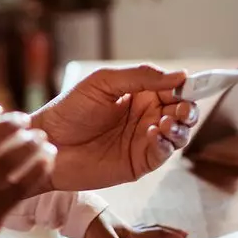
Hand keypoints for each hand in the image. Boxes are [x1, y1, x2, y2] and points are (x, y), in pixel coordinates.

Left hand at [30, 64, 198, 190]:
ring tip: (165, 122)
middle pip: (182, 112)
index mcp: (140, 94)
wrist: (47, 143)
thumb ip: (141, 76)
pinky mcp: (138, 163)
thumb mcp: (104, 83)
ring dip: (180, 128)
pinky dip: (165, 144)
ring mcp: (144, 141)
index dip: (185, 86)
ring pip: (178, 134)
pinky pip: (162, 154)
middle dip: (188, 109)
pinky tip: (153, 134)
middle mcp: (146, 117)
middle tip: (180, 108)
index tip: (189, 85)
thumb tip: (180, 75)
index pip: (173, 89)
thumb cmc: (69, 110)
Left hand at [84, 208, 190, 237]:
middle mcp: (133, 232)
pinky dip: (151, 235)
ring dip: (165, 233)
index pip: (158, 234)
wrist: (80, 215)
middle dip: (174, 234)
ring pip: (151, 231)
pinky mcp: (120, 234)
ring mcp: (127, 232)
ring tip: (174, 236)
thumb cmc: (93, 224)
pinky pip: (142, 234)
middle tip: (188, 237)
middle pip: (159, 231)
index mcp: (133, 234)